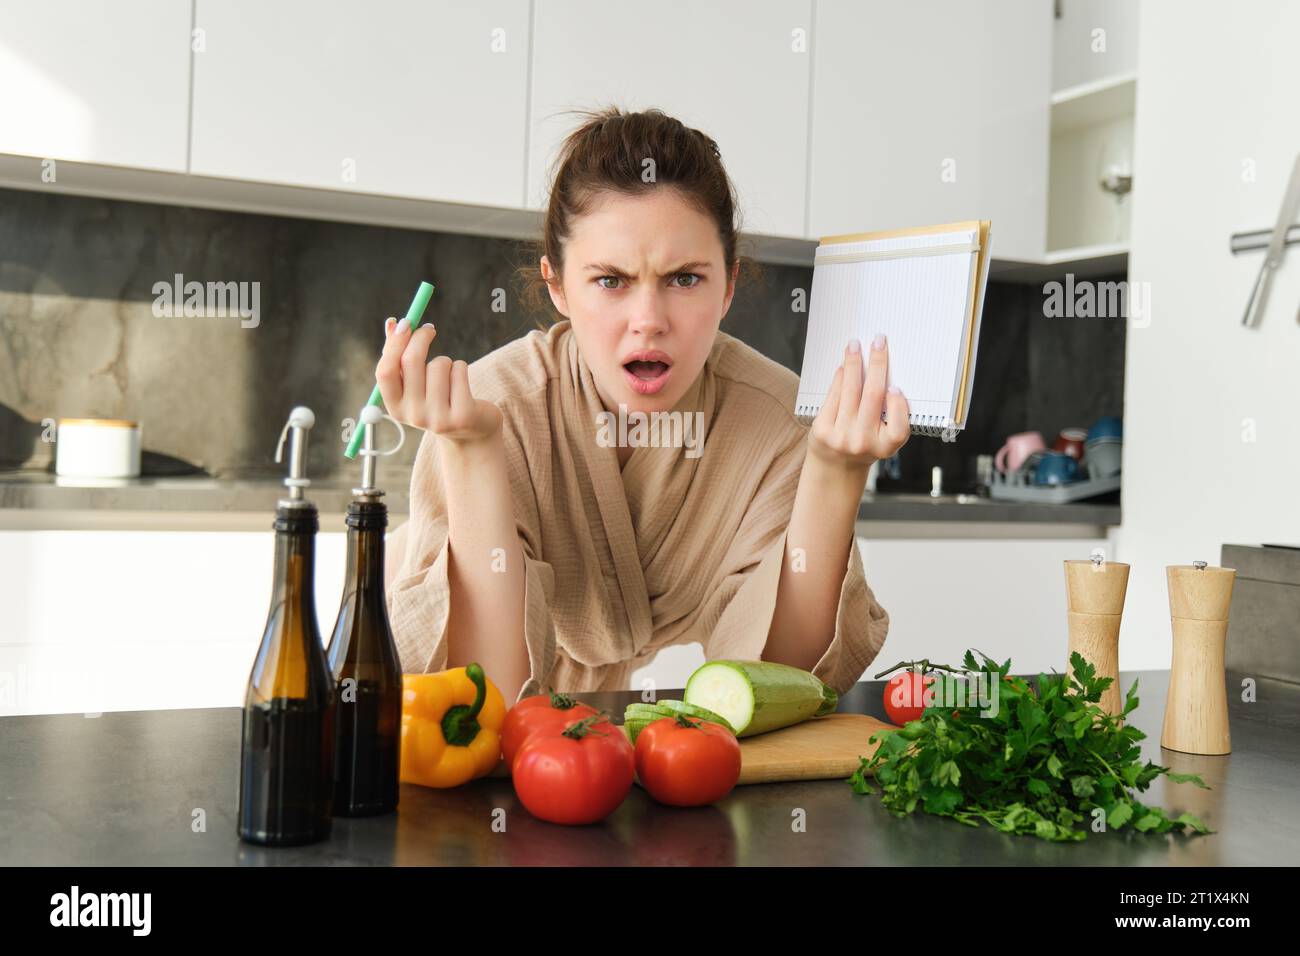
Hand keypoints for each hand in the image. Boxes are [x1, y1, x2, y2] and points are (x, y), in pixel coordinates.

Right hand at [375, 317, 502, 445]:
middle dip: (421, 337)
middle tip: (430, 328)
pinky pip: (459, 371)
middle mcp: (414, 416)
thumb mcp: (415, 383)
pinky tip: (461, 383)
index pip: (385, 371)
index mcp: (395, 408)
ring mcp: (438, 418)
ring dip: (446, 361)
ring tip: (449, 376)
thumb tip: (392, 323)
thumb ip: (399, 355)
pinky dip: (461, 368)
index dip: (394, 344)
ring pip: (439, 364)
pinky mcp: (462, 416)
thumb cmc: (437, 399)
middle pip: (411, 362)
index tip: (406, 323)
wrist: (470, 433)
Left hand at [807, 335, 909, 471]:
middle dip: (877, 364)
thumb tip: (886, 375)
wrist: (835, 467)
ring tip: (855, 346)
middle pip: (873, 396)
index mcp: (885, 446)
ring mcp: (840, 436)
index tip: (895, 386)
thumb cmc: (865, 446)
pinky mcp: (822, 430)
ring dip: (853, 363)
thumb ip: (891, 415)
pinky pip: (834, 396)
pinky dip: (840, 378)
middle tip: (879, 342)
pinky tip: (844, 366)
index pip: (899, 426)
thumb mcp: (885, 439)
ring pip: (850, 390)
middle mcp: (863, 442)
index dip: (899, 405)